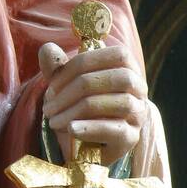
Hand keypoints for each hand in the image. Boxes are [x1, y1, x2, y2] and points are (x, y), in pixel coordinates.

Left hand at [38, 41, 148, 167]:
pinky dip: (91, 128)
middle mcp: (138, 88)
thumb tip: (47, 48)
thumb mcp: (65, 83)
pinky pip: (117, 130)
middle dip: (76, 90)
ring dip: (78, 111)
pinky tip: (71, 129)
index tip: (52, 83)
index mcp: (127, 66)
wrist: (90, 139)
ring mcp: (138, 113)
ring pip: (117, 104)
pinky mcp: (131, 137)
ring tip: (54, 121)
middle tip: (49, 105)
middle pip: (117, 78)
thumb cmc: (79, 102)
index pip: (114, 55)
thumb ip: (57, 66)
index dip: (80, 65)